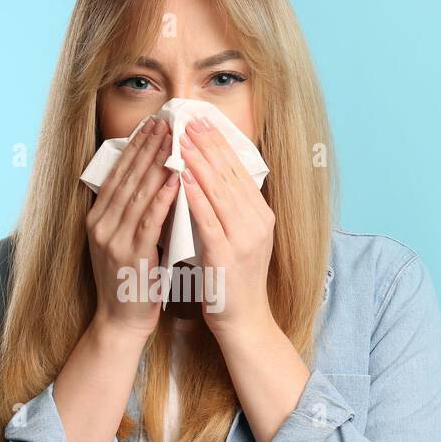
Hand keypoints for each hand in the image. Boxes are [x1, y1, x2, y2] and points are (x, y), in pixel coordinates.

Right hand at [85, 117, 177, 340]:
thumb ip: (132, 214)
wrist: (122, 322)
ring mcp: (113, 240)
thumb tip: (153, 181)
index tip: (153, 124)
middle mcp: (101, 225)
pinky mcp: (131, 255)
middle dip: (148, 147)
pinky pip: (149, 219)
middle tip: (167, 121)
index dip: (135, 147)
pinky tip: (177, 178)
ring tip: (175, 139)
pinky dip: (163, 196)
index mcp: (98, 218)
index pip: (118, 174)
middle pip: (127, 177)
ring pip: (138, 193)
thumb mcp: (124, 241)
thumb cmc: (132, 281)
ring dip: (158, 163)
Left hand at [179, 115, 276, 340]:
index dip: (219, 144)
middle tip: (188, 119)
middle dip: (207, 144)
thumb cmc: (232, 281)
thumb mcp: (238, 239)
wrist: (243, 321)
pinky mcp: (226, 254)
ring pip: (219, 191)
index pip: (238, 171)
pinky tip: (181, 176)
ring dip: (198, 162)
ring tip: (180, 139)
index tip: (201, 121)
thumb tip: (212, 179)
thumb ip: (230, 211)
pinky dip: (195, 194)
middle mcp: (256, 222)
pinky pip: (207, 218)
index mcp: (260, 215)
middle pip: (230, 174)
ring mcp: (243, 238)